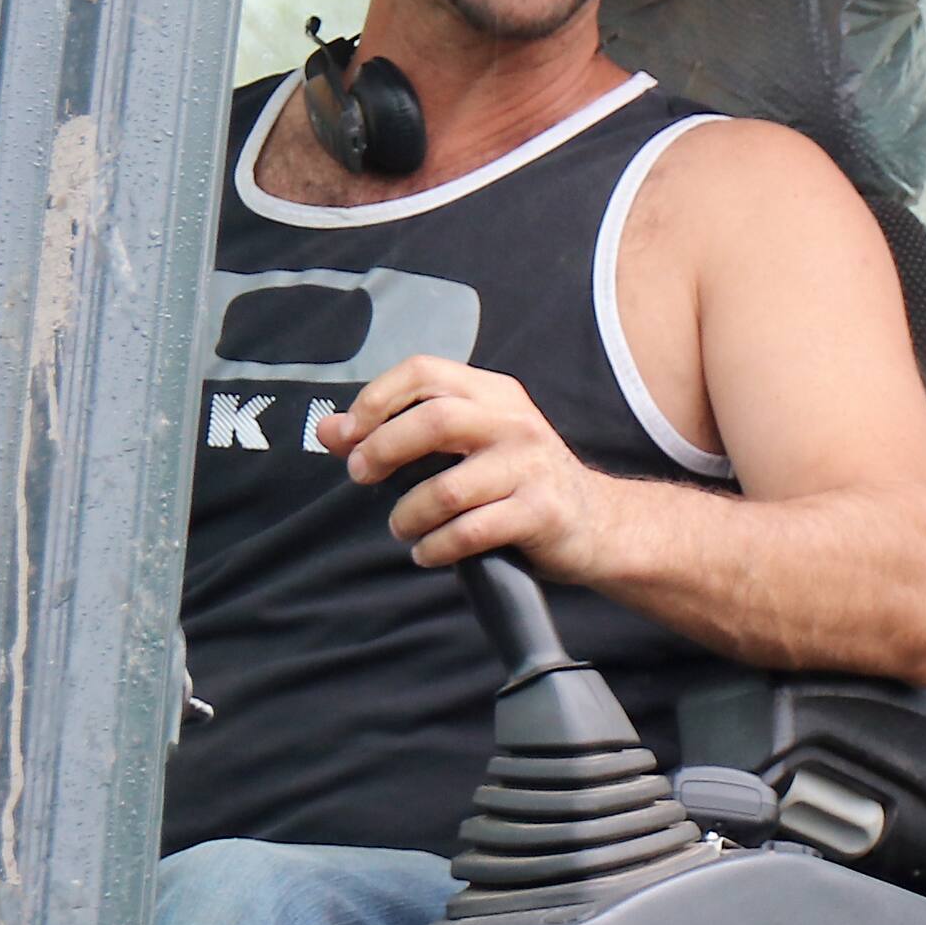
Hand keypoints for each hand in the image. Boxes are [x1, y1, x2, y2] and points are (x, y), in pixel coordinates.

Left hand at [329, 356, 605, 572]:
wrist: (596, 522)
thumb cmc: (518, 481)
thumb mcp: (464, 446)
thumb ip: (396, 434)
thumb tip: (329, 431)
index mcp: (492, 394)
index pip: (425, 373)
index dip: (377, 399)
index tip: (349, 433)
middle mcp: (513, 422)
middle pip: (433, 421)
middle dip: (382, 451)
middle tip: (361, 477)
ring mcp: (530, 466)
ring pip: (447, 488)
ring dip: (408, 514)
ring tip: (403, 527)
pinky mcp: (540, 513)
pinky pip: (470, 532)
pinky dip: (436, 547)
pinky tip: (428, 551)